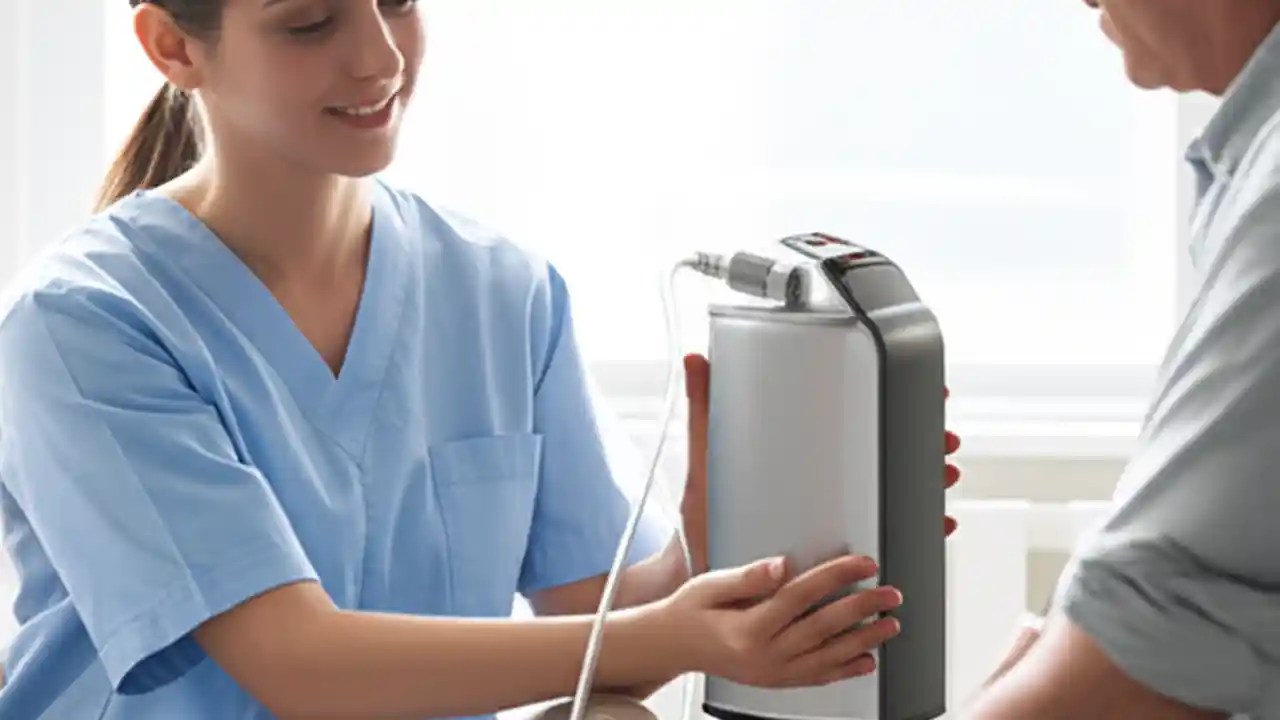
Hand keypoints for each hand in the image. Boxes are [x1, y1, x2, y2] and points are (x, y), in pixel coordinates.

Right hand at [654, 553, 902, 687]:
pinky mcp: (776, 681)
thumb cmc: (691, 611)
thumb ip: (748, 577)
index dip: (835, 576)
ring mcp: (772, 672)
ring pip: (827, 658)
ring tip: (890, 625)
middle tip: (890, 594)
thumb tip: (781, 565)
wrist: (673, 646)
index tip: (863, 563)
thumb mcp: (710, 585)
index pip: (801, 596)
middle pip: (822, 628)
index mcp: (748, 628)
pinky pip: (817, 678)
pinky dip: (845, 670)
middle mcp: (764, 655)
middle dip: (861, 609)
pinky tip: (867, 660)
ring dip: (864, 641)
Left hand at [680, 354, 963, 575]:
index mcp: (801, 459)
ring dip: (928, 484)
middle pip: (886, 456)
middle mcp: (822, 488)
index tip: (927, 389)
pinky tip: (933, 526)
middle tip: (943, 440)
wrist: (700, 583)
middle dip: (925, 445)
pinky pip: (886, 538)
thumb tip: (694, 357)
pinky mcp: (836, 553)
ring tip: (942, 477)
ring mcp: (832, 520)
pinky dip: (916, 531)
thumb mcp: (705, 461)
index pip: (857, 423)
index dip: (897, 402)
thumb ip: (703, 409)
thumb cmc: (701, 521)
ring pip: (893, 495)